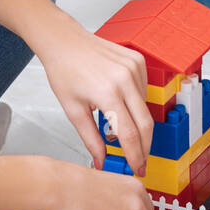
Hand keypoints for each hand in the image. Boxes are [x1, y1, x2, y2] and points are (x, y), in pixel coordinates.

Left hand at [33, 14, 153, 175]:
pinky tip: (119, 100)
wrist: (64, 41)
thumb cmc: (64, 71)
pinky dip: (136, 102)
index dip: (135, 156)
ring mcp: (134, 67)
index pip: (129, 135)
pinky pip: (144, 90)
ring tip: (116, 123)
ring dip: (137, 123)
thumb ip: (91, 139)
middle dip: (144, 147)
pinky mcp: (138, 60)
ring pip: (145, 107)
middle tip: (139, 160)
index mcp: (107, 93)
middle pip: (145, 124)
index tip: (137, 169)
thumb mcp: (73, 111)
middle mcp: (125, 79)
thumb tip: (101, 162)